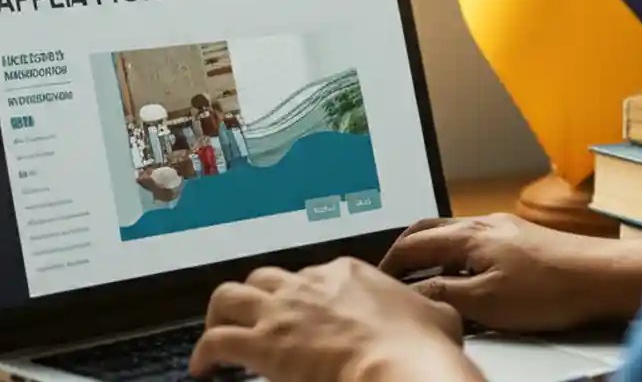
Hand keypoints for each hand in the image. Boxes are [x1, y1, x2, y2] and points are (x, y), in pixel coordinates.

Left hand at [190, 257, 484, 381]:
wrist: (398, 365)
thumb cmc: (418, 347)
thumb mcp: (437, 316)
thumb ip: (428, 309)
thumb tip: (436, 314)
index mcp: (348, 273)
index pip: (315, 275)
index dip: (307, 295)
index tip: (307, 313)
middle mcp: (310, 284)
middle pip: (266, 278)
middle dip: (258, 297)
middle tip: (256, 317)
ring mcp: (284, 312)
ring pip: (229, 297)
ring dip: (219, 313)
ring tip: (215, 329)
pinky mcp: (264, 344)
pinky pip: (217, 341)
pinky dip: (205, 353)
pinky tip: (204, 367)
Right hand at [379, 213, 641, 332]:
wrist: (601, 276)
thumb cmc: (550, 289)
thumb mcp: (487, 302)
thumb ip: (445, 294)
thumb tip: (414, 292)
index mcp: (468, 235)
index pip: (413, 244)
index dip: (390, 263)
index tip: (377, 280)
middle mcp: (483, 223)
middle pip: (430, 229)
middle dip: (406, 249)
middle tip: (392, 272)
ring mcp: (504, 227)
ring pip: (454, 234)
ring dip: (433, 251)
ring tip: (425, 276)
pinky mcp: (522, 238)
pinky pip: (476, 241)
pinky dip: (458, 255)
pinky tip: (467, 274)